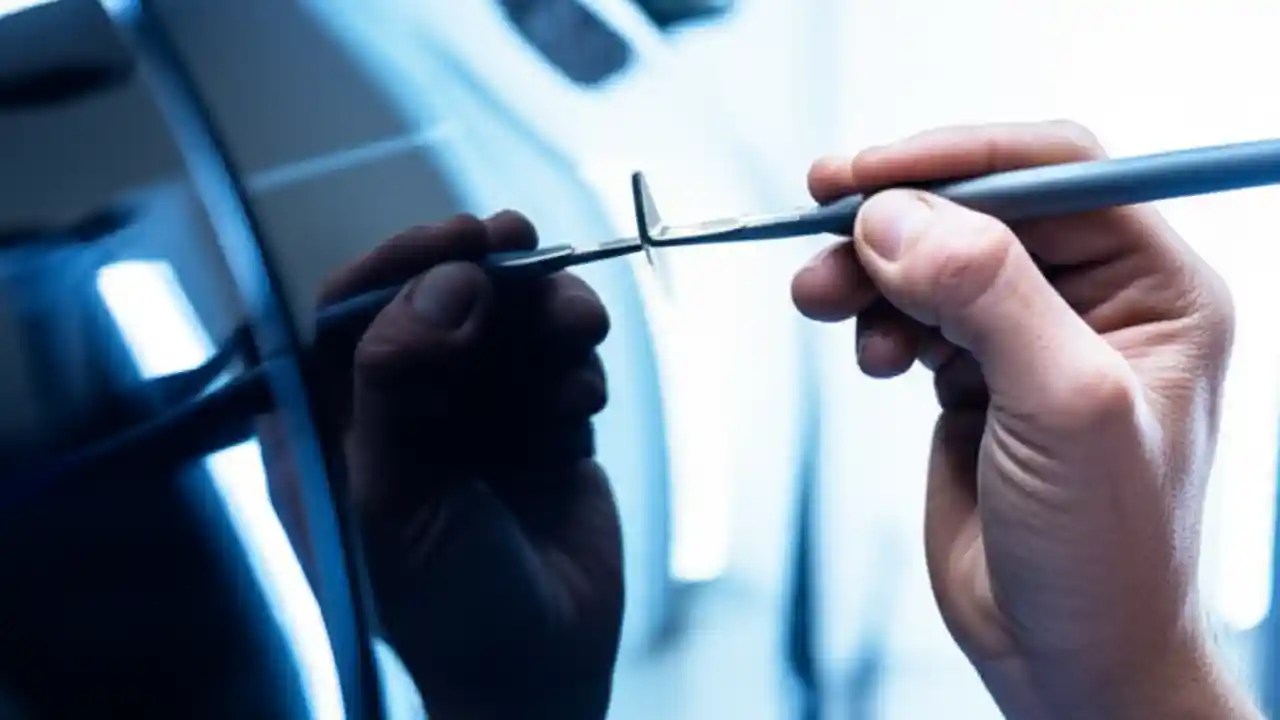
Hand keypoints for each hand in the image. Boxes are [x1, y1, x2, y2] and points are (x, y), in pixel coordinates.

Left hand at [318, 212, 621, 719]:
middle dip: (485, 275)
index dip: (397, 264)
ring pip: (507, 331)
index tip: (456, 238)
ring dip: (544, 317)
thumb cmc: (442, 605)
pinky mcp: (537, 435)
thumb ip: (397, 380)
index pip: (347, 316)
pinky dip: (573, 376)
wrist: (541, 675)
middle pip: (439, 307)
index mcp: (331, 428)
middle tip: (522, 240)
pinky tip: (579, 409)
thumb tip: (443, 281)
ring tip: (578, 324)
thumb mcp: (392, 495)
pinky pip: (556, 374)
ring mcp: (472, 423)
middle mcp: (399, 415)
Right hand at [792, 122, 1256, 718]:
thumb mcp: (1064, 411)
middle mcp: (1098, 302)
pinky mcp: (977, 378)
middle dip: (895, 217)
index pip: (1055, 174)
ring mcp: (1032, 339)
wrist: (1068, 658)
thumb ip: (987, 297)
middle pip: (981, 211)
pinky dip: (874, 318)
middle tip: (819, 220)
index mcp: (1156, 288)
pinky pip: (912, 314)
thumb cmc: (1107, 555)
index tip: (866, 175)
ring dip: (869, 270)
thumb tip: (896, 216)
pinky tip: (871, 356)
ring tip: (819, 298)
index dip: (958, 160)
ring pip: (934, 260)